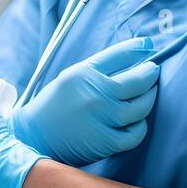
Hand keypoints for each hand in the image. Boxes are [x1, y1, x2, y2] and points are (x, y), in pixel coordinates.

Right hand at [10, 37, 159, 166]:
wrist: (34, 136)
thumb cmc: (56, 104)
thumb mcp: (72, 77)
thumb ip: (100, 69)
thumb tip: (134, 56)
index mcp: (83, 74)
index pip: (120, 55)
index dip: (138, 48)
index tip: (148, 45)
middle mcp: (94, 94)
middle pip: (137, 81)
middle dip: (150, 73)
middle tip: (152, 71)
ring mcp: (102, 119)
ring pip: (141, 106)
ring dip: (149, 98)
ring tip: (148, 93)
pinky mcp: (106, 142)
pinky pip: (136, 133)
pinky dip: (140, 125)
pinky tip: (137, 119)